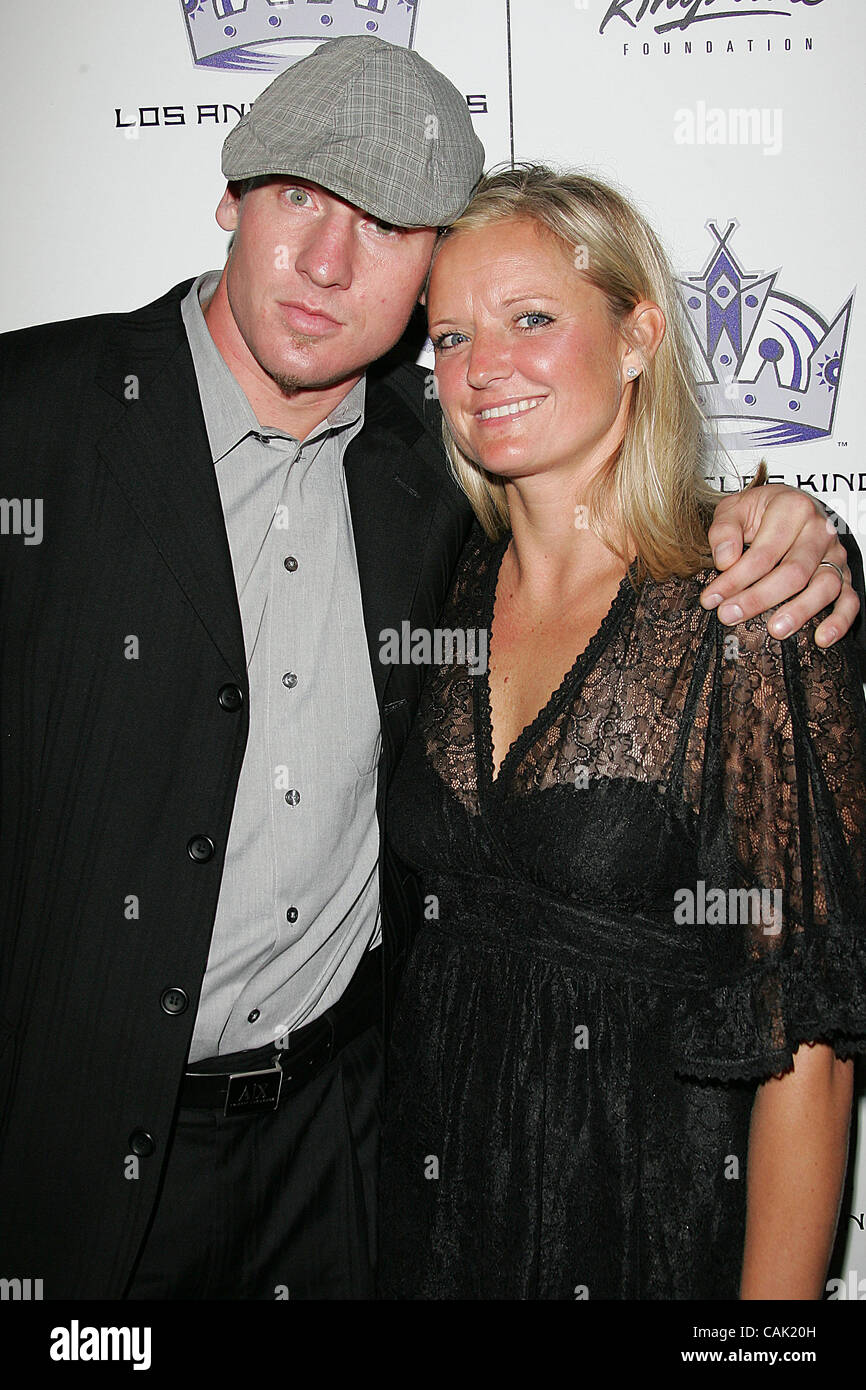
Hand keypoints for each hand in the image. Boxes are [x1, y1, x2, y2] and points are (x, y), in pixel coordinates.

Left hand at [701, 484, 857, 645]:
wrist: (791, 504)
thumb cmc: (761, 511)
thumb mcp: (735, 508)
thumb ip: (724, 530)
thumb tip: (725, 560)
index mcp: (793, 509)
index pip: (764, 552)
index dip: (736, 578)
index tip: (712, 598)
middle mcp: (819, 530)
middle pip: (794, 571)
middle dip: (759, 598)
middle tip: (730, 615)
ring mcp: (835, 554)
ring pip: (825, 586)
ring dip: (800, 611)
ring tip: (775, 631)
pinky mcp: (844, 573)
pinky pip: (850, 599)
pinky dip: (840, 621)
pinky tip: (822, 639)